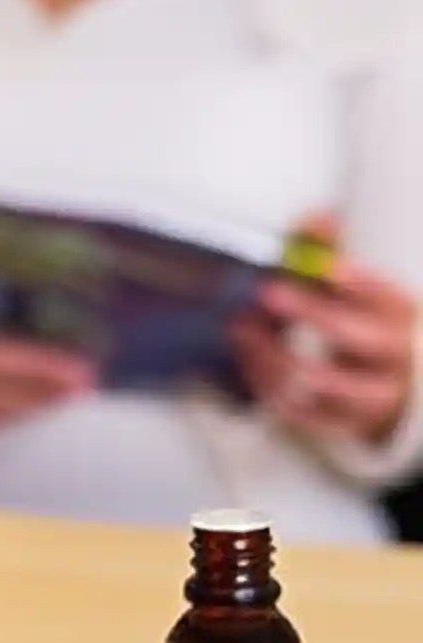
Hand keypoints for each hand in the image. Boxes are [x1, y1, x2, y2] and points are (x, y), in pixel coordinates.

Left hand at [232, 259, 415, 443]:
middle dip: (308, 311)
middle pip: (353, 336)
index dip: (356, 281)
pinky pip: (299, 411)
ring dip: (271, 352)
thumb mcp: (354, 288)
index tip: (325, 267)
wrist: (387, 386)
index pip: (384, 296)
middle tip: (269, 292)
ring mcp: (370, 396)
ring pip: (319, 380)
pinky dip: (266, 383)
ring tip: (243, 328)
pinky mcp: (342, 424)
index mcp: (399, 316)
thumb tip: (316, 218)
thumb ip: (331, 250)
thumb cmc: (364, 327)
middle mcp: (393, 358)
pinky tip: (249, 359)